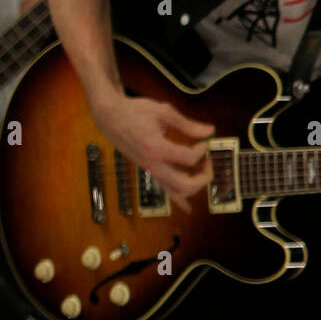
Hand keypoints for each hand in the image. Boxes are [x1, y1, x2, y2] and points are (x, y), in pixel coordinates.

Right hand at [94, 93, 214, 210]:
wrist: (110, 118)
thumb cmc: (135, 111)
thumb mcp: (164, 112)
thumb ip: (188, 124)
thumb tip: (210, 131)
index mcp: (156, 148)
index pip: (189, 158)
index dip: (203, 149)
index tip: (204, 140)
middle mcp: (153, 165)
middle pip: (185, 185)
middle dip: (204, 176)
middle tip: (208, 160)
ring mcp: (150, 171)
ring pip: (175, 193)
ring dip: (194, 186)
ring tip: (201, 170)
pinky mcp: (148, 171)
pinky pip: (165, 191)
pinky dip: (179, 200)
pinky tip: (188, 208)